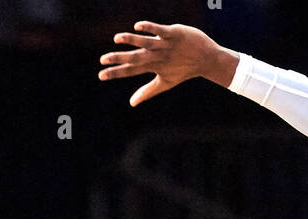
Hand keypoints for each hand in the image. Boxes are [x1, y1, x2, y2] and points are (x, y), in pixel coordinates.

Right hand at [98, 22, 232, 105]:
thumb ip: (147, 92)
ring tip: (117, 39)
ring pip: (146, 43)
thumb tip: (132, 103)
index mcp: (153, 67)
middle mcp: (157, 57)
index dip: (115, 73)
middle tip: (102, 60)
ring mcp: (165, 45)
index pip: (131, 70)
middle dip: (118, 59)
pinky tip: (138, 27)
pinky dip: (149, 29)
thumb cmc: (184, 70)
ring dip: (131, 40)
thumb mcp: (165, 82)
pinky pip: (159, 31)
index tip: (100, 75)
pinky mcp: (173, 34)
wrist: (207, 59)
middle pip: (135, 58)